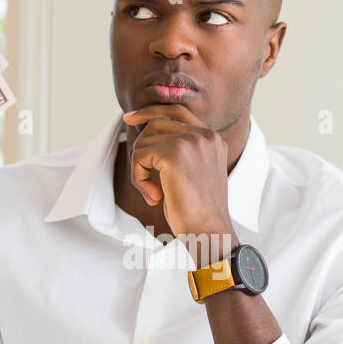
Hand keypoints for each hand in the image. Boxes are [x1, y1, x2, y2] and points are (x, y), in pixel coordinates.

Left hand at [122, 104, 235, 246]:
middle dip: (141, 149)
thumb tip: (146, 134)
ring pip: (144, 141)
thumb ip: (179, 151)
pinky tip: (154, 197)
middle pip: (155, 123)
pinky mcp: (174, 154)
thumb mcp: (193, 173)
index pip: (177, 111)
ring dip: (140, 168)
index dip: (150, 112)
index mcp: (212, 139)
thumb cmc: (198, 211)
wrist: (208, 232)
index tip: (129, 119)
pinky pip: (140, 157)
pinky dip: (138, 178)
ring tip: (153, 192)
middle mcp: (204, 135)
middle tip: (143, 178)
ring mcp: (191, 142)